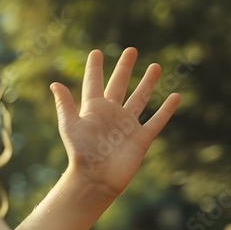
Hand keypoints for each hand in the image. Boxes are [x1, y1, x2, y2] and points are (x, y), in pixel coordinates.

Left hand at [51, 48, 178, 200]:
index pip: (93, 83)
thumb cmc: (81, 153)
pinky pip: (157, 120)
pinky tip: (175, 97)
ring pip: (140, 98)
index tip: (96, 52)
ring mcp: (127, 125)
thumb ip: (65, 104)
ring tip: (155, 66)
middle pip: (119, 85)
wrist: (96, 179)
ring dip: (148, 83)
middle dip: (125, 68)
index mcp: (93, 109)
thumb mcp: (70, 126)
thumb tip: (55, 83)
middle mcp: (111, 114)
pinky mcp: (141, 138)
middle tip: (132, 50)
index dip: (95, 68)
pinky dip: (166, 110)